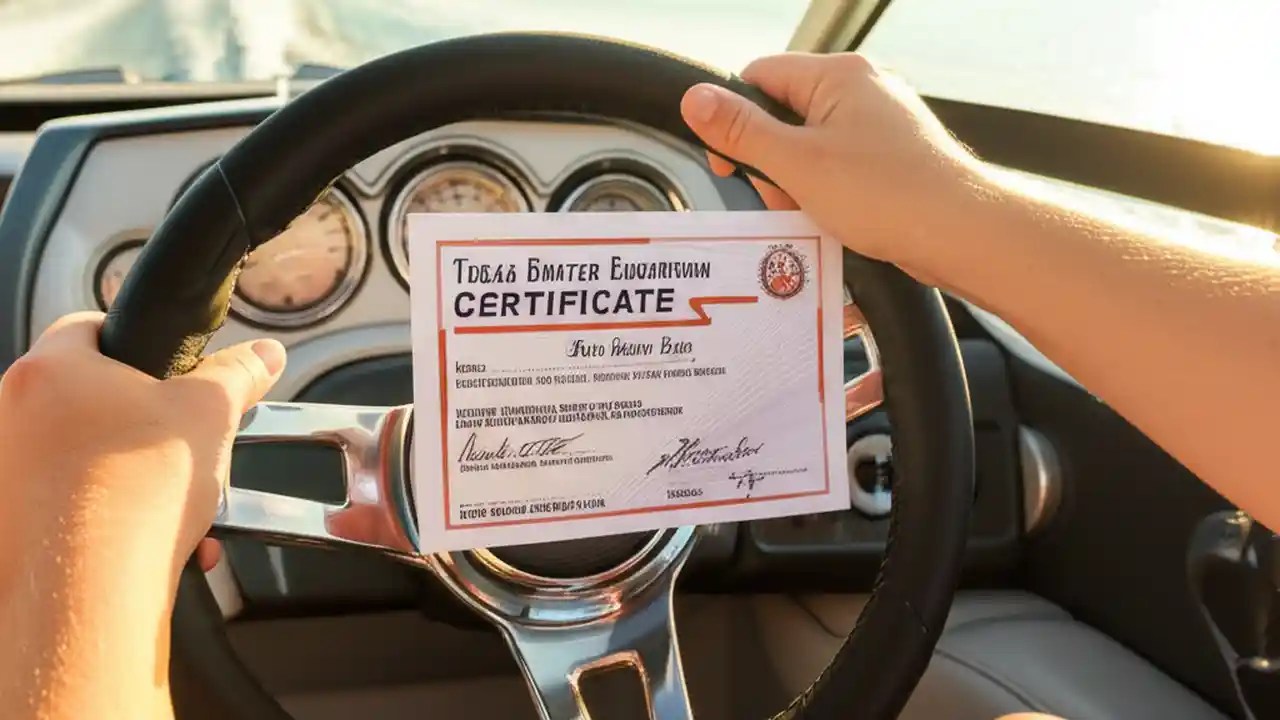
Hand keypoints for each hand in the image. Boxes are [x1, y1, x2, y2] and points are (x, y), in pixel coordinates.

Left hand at [0, 312, 284, 590]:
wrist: (90, 593)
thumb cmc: (134, 495)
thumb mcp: (210, 413)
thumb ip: (237, 374)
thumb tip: (261, 356)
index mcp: (48, 370)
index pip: (88, 326)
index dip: (139, 343)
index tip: (168, 370)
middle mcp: (7, 416)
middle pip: (86, 398)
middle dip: (142, 422)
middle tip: (181, 442)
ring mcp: (2, 473)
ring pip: (81, 457)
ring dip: (131, 474)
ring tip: (175, 501)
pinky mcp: (7, 523)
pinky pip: (65, 504)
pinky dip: (108, 515)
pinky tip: (152, 537)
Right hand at [681, 52, 993, 285]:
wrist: (962, 233)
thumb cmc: (891, 194)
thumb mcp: (797, 164)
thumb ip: (741, 131)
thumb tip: (695, 100)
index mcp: (838, 76)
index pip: (759, 77)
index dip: (734, 120)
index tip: (731, 160)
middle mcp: (862, 90)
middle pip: (783, 116)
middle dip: (772, 163)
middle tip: (783, 197)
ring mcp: (880, 124)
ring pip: (810, 149)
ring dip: (798, 186)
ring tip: (815, 214)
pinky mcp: (891, 158)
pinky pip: (838, 169)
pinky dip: (826, 196)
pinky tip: (835, 221)